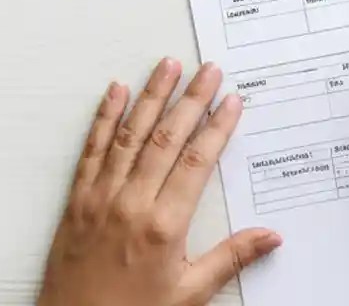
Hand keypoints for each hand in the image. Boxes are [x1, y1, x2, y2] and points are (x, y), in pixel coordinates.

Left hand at [38, 59, 281, 305]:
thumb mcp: (189, 294)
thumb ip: (230, 258)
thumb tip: (270, 237)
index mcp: (164, 225)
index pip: (197, 162)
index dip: (217, 127)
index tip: (232, 101)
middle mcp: (131, 203)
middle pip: (166, 138)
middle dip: (190, 99)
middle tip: (208, 70)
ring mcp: (101, 197)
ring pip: (130, 134)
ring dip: (151, 96)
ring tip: (167, 66)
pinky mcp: (77, 200)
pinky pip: (93, 149)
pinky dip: (105, 117)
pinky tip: (115, 93)